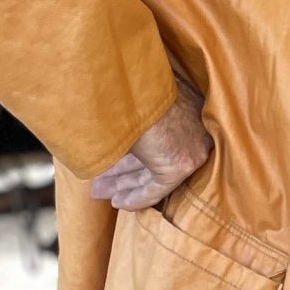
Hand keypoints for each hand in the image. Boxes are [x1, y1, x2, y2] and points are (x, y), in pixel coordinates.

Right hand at [88, 82, 212, 211]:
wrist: (132, 89)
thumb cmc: (124, 87)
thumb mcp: (125, 98)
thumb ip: (124, 113)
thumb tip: (102, 120)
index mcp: (180, 101)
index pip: (156, 136)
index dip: (129, 151)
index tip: (109, 161)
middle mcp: (191, 124)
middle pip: (152, 155)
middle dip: (122, 171)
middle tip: (98, 181)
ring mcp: (190, 144)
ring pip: (153, 172)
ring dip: (123, 184)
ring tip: (97, 192)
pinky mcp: (182, 163)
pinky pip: (158, 188)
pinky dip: (137, 197)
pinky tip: (119, 203)